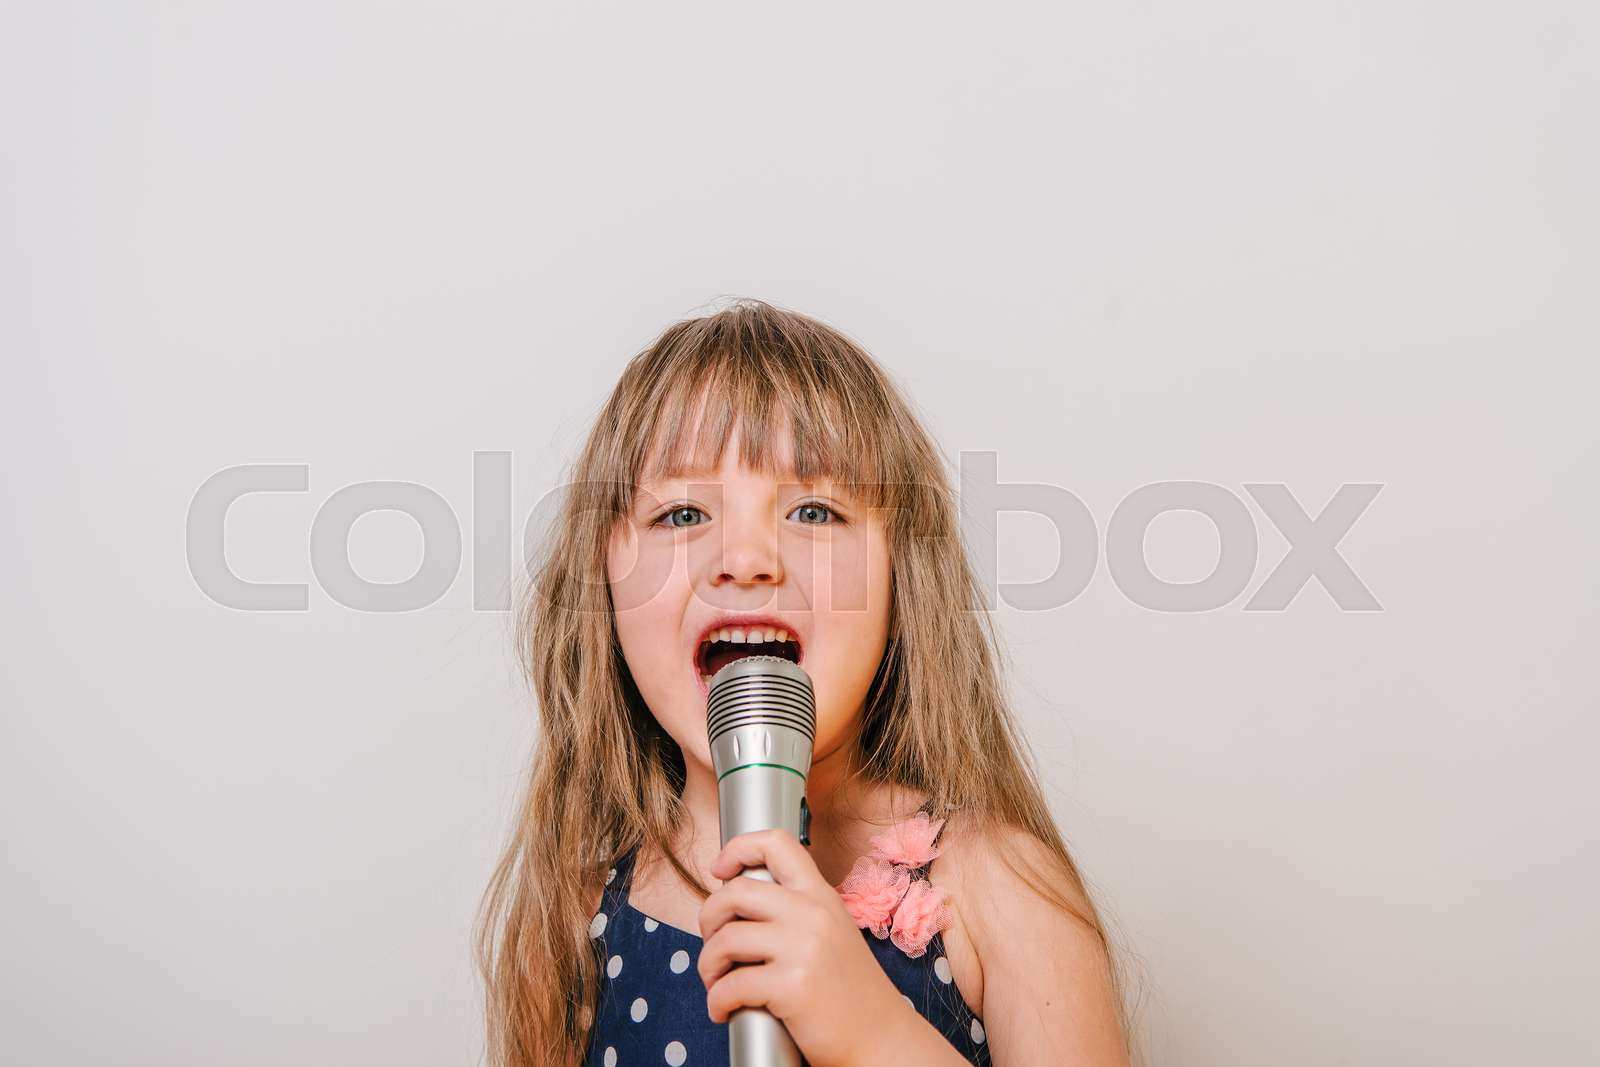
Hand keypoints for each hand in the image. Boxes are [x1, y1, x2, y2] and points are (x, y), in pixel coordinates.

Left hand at [698, 828, 913, 1066]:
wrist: (881, 1038)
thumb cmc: (849, 992)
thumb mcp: (832, 932)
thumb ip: (797, 912)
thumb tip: (738, 904)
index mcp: (821, 895)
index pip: (776, 843)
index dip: (737, 848)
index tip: (719, 870)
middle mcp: (813, 913)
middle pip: (735, 891)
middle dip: (709, 918)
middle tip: (714, 944)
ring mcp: (803, 948)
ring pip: (725, 939)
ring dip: (708, 965)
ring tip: (716, 983)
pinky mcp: (792, 986)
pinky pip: (731, 985)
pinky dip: (717, 1001)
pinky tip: (724, 1011)